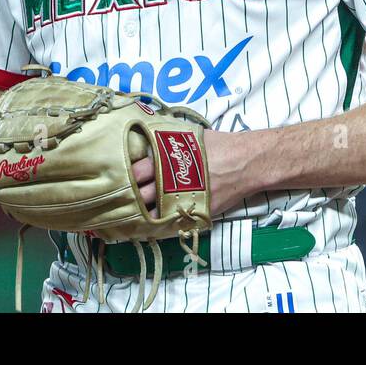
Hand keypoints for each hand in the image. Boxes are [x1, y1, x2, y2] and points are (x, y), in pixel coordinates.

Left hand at [128, 128, 255, 220]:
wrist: (245, 162)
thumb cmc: (219, 146)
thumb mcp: (189, 136)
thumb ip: (167, 142)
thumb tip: (150, 141)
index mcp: (167, 162)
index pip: (136, 172)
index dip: (126, 177)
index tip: (120, 180)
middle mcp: (171, 183)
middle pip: (140, 195)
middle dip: (130, 199)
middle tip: (121, 202)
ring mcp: (182, 201)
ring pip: (152, 214)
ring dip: (141, 216)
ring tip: (130, 217)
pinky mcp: (194, 214)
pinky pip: (170, 225)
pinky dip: (159, 227)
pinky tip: (150, 228)